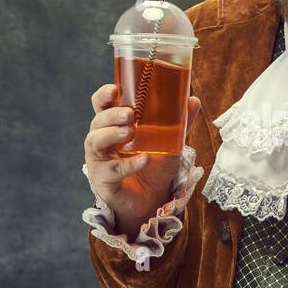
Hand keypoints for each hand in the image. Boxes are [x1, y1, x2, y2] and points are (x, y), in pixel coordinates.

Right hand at [84, 86, 201, 237]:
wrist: (152, 199)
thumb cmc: (154, 166)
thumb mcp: (169, 142)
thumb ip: (179, 122)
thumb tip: (193, 99)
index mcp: (113, 126)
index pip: (101, 105)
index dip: (104, 95)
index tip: (115, 89)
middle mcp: (102, 140)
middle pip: (97, 120)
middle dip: (111, 114)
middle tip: (130, 114)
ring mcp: (99, 160)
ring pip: (94, 141)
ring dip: (111, 133)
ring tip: (130, 132)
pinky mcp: (104, 180)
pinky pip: (112, 170)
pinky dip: (129, 164)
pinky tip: (144, 159)